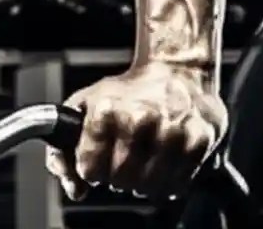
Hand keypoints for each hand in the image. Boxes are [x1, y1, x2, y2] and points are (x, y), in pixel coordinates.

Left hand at [46, 63, 225, 200]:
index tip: (95, 162)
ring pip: (148, 187)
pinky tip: (161, 164)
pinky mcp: (198, 142)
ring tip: (141, 163)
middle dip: (115, 177)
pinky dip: (166, 184)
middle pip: (119, 180)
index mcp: (106, 109)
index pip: (90, 168)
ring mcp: (171, 131)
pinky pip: (175, 186)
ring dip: (141, 183)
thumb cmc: (127, 92)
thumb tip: (75, 191)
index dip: (90, 169)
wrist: (175, 72)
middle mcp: (139, 119)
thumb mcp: (84, 108)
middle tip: (120, 162)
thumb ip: (64, 150)